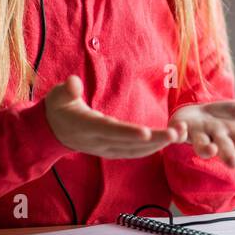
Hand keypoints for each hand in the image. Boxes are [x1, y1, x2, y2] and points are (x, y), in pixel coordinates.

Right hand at [44, 75, 183, 158]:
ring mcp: (107, 149)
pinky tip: (170, 139)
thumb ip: (67, 90)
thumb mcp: (58, 95)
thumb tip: (73, 82)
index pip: (110, 131)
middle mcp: (99, 142)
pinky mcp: (113, 151)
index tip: (147, 133)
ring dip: (160, 143)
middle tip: (177, 132)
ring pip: (136, 150)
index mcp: (87, 127)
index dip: (128, 133)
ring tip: (181, 132)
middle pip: (129, 144)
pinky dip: (153, 147)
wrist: (54, 132)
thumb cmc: (59, 108)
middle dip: (155, 139)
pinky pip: (136, 152)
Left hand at [169, 95, 234, 169]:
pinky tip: (180, 129)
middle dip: (228, 155)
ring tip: (210, 150)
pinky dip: (176, 133)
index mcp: (234, 136)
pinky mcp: (181, 129)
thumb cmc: (225, 120)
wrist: (197, 118)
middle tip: (233, 164)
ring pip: (201, 144)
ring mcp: (199, 135)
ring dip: (205, 148)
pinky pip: (178, 133)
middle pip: (224, 148)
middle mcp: (217, 139)